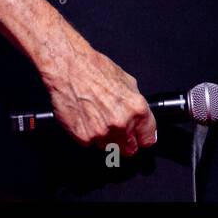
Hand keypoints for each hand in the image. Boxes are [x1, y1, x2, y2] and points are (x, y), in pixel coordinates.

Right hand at [42, 46, 157, 156]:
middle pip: (129, 149)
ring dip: (106, 139)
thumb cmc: (96, 69)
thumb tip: (141, 119)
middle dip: (125, 141)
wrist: (69, 68)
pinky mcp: (83, 137)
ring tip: (97, 117)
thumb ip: (136, 105)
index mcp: (137, 109)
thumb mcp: (127, 81)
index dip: (142, 138)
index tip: (139, 138)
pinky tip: (86, 118)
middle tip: (116, 128)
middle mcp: (121, 124)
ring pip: (109, 148)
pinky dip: (88, 135)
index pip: (148, 139)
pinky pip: (90, 143)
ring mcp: (102, 133)